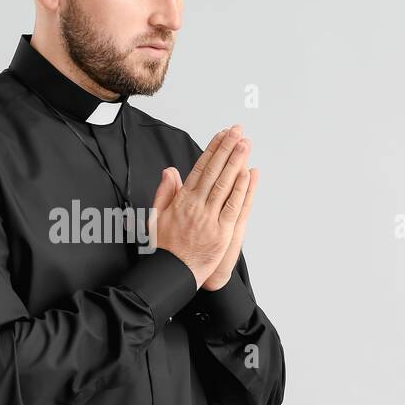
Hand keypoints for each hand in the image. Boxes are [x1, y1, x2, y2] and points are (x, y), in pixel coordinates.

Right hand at [149, 124, 251, 288]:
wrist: (171, 273)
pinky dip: (240, 190)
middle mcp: (196, 206)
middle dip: (227, 149)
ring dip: (235, 162)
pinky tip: (247, 174)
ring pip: (224, 185)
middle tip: (237, 131)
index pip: (200, 168)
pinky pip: (232, 207)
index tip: (221, 135)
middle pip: (214, 171)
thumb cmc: (165, 248)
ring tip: (245, 144)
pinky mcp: (221, 233)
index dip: (212, 149)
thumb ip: (164, 192)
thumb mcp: (157, 216)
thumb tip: (170, 171)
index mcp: (182, 200)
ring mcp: (209, 218)